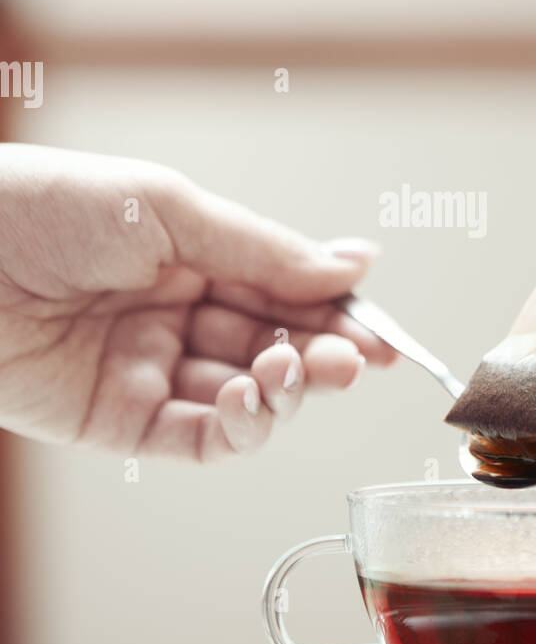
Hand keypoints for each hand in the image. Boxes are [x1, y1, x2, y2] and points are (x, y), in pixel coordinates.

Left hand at [0, 145, 394, 459]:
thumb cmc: (45, 206)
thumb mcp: (169, 210)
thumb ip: (262, 251)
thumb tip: (353, 265)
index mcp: (188, 255)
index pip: (281, 291)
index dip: (335, 312)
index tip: (382, 330)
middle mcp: (174, 315)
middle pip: (272, 347)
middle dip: (321, 355)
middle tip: (360, 359)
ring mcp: (148, 370)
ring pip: (244, 398)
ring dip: (285, 390)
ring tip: (296, 369)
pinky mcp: (117, 422)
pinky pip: (197, 438)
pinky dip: (238, 426)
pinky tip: (253, 395)